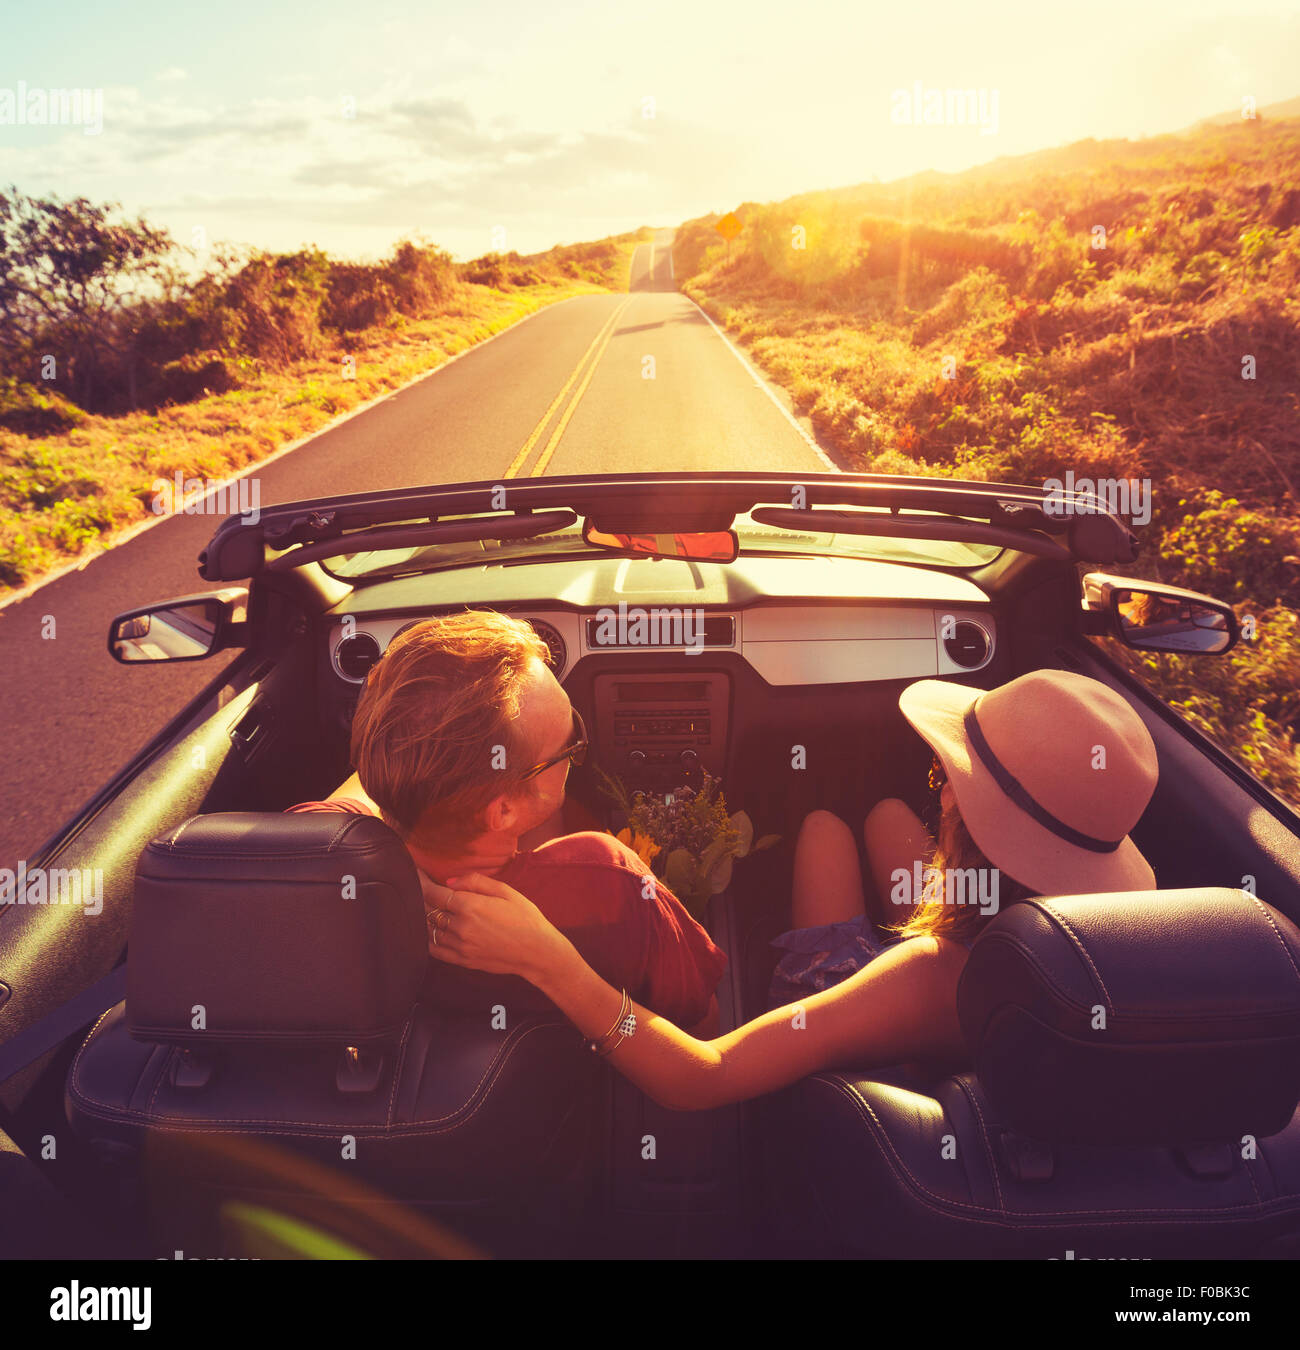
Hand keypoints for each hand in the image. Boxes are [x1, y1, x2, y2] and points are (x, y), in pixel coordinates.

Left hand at [426, 872, 570, 981]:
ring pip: (429, 929)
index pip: (433, 893)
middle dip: (421, 897)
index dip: (421, 881)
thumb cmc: (525, 917)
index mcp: (470, 906)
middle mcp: (461, 927)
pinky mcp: (462, 960)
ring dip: (424, 917)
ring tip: (425, 906)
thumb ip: (475, 882)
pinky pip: (434, 949)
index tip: (415, 873)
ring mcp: (460, 946)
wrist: (537, 951)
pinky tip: (430, 928)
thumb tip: (448, 882)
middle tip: (419, 887)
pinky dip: (427, 937)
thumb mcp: (505, 891)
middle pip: (428, 910)